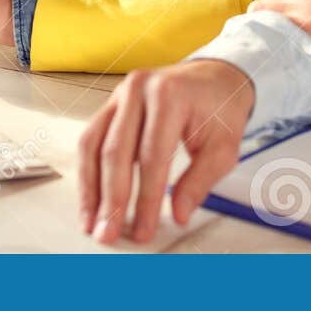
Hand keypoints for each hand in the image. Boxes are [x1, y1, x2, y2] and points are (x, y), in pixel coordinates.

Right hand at [79, 59, 253, 244]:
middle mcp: (138, 89)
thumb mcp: (223, 146)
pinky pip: (90, 140)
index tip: (144, 228)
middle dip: (110, 198)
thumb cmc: (219, 108)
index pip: (152, 156)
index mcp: (169, 95)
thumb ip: (200, 181)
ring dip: (89, 188)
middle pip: (115, 150)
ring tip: (91, 222)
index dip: (145, 198)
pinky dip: (87, 173)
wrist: (214, 78)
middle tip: (109, 232)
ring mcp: (120, 94)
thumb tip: (178, 213)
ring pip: (92, 145)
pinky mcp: (111, 105)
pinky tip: (90, 199)